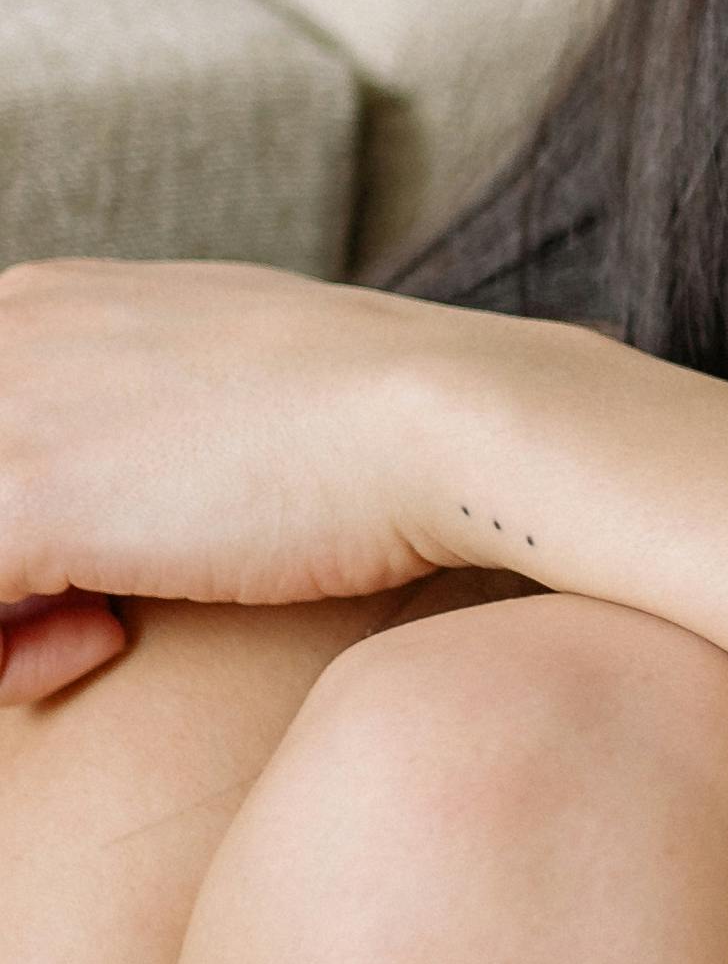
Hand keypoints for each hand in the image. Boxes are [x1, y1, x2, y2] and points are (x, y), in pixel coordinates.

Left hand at [0, 258, 498, 702]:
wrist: (448, 419)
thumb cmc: (369, 425)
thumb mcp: (221, 395)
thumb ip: (131, 427)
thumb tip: (99, 528)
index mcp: (37, 303)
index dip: (20, 540)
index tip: (85, 577)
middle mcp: (2, 333)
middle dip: (6, 583)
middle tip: (81, 618)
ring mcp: (1, 408)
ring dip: (2, 626)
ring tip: (87, 636)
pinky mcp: (17, 499)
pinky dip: (10, 659)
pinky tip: (106, 644)